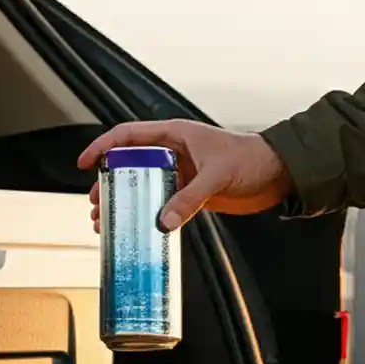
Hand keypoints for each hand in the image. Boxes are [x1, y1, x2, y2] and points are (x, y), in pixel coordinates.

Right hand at [78, 119, 293, 232]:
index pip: (127, 136)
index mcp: (173, 135)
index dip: (103, 147)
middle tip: (96, 204)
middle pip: (129, 164)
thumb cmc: (252, 159)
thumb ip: (189, 198)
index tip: (85, 163)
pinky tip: (137, 228)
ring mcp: (180, 173)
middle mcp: (172, 152)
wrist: (279, 174)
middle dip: (109, 184)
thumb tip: (163, 221)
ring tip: (106, 221)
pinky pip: (162, 203)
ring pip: (142, 186)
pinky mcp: (190, 193)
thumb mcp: (217, 176)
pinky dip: (148, 215)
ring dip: (124, 202)